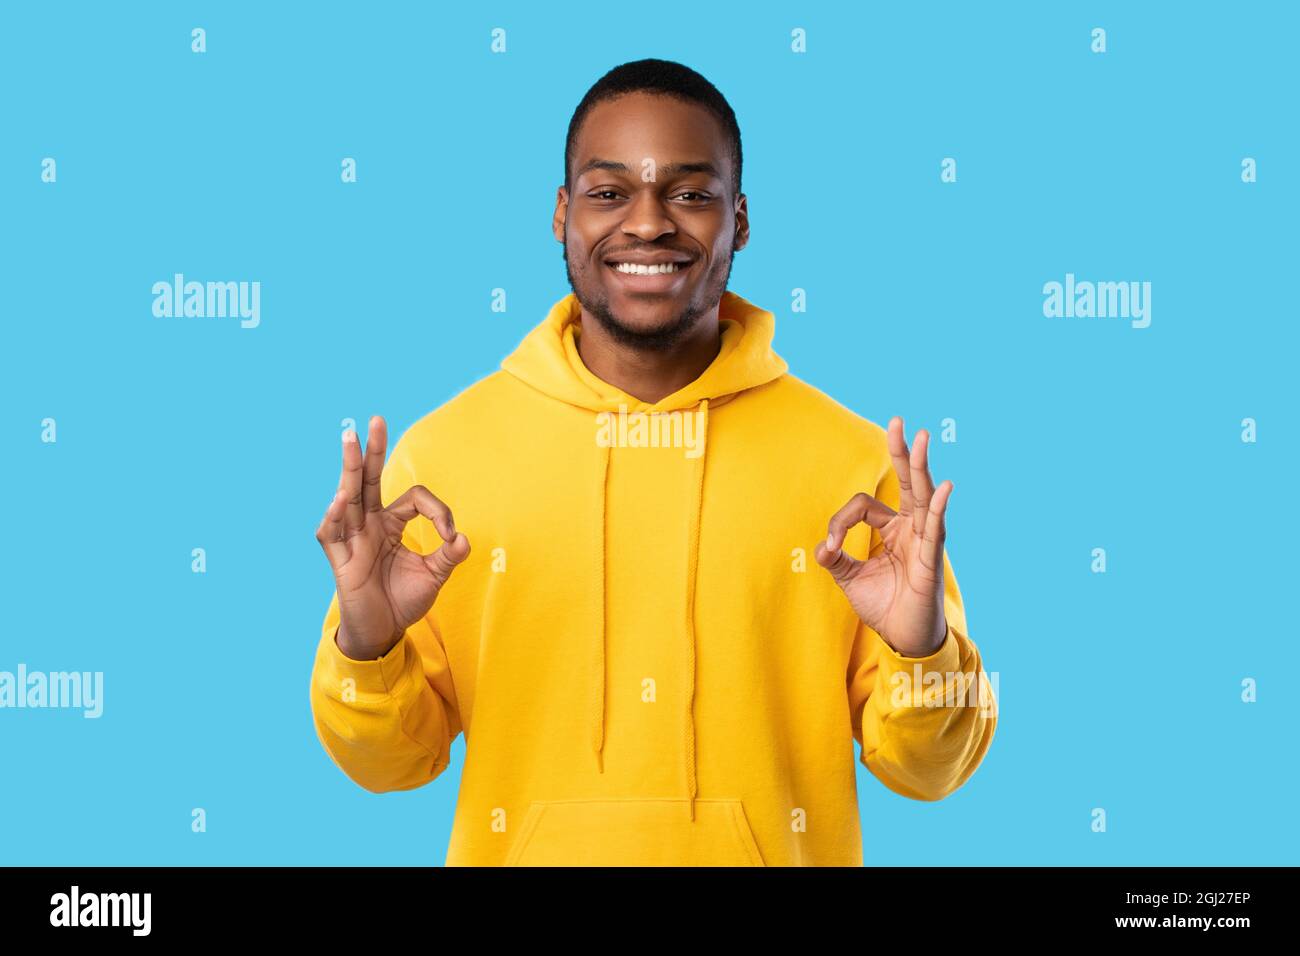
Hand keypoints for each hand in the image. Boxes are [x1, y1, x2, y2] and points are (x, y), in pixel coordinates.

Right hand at [315, 415, 469, 660]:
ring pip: (348, 497)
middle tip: (376, 419)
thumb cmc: (404, 601)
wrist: (384, 632)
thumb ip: (448, 555)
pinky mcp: (340, 560)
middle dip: (371, 450)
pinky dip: (335, 516)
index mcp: (392, 523)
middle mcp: (369, 524)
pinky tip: (341, 498)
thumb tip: (464, 539)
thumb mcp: (434, 575)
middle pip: (368, 480)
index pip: (413, 498)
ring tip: (350, 439)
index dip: (438, 511)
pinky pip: (332, 534)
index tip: (451, 536)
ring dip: (349, 469)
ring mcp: (353, 540)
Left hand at [814, 416, 951, 657]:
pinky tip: (943, 487)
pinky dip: (938, 508)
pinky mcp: (932, 560)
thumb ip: (835, 558)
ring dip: (922, 467)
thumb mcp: (850, 578)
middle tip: (898, 421)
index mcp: (892, 529)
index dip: (840, 521)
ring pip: (923, 497)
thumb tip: (822, 546)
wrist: (903, 638)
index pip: (864, 506)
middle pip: (908, 482)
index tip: (830, 546)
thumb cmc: (883, 606)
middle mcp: (911, 529)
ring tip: (922, 438)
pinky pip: (936, 530)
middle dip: (902, 452)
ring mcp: (925, 541)